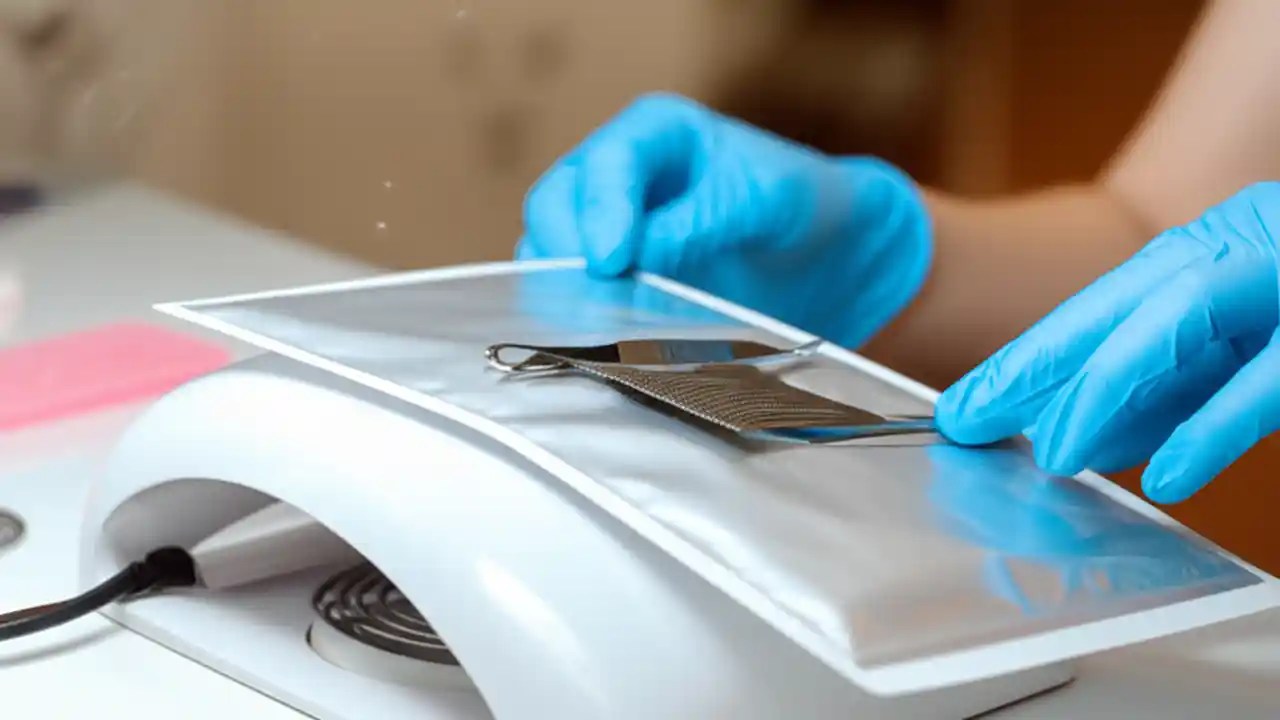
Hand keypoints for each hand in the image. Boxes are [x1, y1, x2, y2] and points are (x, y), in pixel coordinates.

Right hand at [516, 93, 931, 347]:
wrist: (828, 257)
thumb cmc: (800, 207)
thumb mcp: (765, 202)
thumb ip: (700, 223)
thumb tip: (634, 258)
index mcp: (654, 136)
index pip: (606, 164)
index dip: (601, 211)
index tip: (611, 262)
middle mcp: (615, 179)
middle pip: (554, 208)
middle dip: (566, 254)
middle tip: (595, 300)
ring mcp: (604, 234)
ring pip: (548, 260)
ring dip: (563, 296)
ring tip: (599, 329)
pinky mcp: (608, 287)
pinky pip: (570, 303)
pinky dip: (579, 325)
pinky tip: (605, 348)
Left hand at [936, 182, 1279, 503]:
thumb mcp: (1243, 331)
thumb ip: (1169, 380)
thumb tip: (1086, 439)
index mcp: (1211, 248)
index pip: (1097, 309)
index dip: (1025, 361)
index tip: (964, 409)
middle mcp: (1238, 250)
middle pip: (1117, 308)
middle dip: (1034, 370)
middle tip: (969, 424)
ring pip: (1178, 324)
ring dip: (1106, 391)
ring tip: (1055, 452)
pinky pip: (1267, 381)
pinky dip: (1212, 427)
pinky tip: (1168, 475)